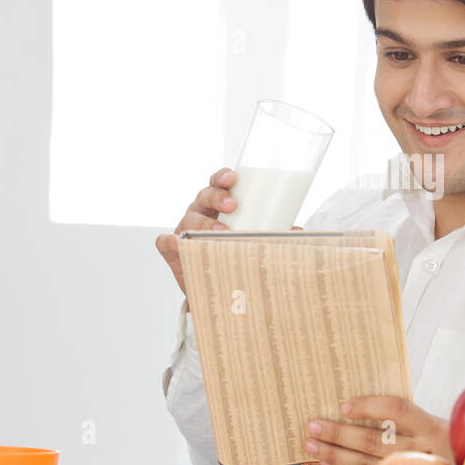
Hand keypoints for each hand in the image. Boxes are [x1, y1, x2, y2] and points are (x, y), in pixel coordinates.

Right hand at [155, 167, 300, 299]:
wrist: (218, 289)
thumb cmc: (235, 256)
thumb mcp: (254, 242)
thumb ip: (273, 235)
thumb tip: (298, 230)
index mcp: (218, 205)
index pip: (218, 183)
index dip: (223, 176)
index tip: (234, 179)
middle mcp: (200, 212)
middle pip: (204, 195)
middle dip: (217, 196)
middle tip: (233, 206)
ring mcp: (184, 229)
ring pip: (189, 218)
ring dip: (203, 222)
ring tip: (220, 233)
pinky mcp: (172, 250)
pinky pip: (166, 242)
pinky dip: (171, 241)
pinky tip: (180, 243)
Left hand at [305, 396, 452, 464]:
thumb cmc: (447, 447)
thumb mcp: (439, 428)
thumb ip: (409, 421)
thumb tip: (357, 409)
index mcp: (433, 427)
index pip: (398, 409)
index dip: (370, 406)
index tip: (345, 406)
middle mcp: (424, 452)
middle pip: (374, 441)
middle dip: (338, 433)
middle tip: (313, 426)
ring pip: (367, 464)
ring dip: (335, 454)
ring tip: (312, 445)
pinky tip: (329, 464)